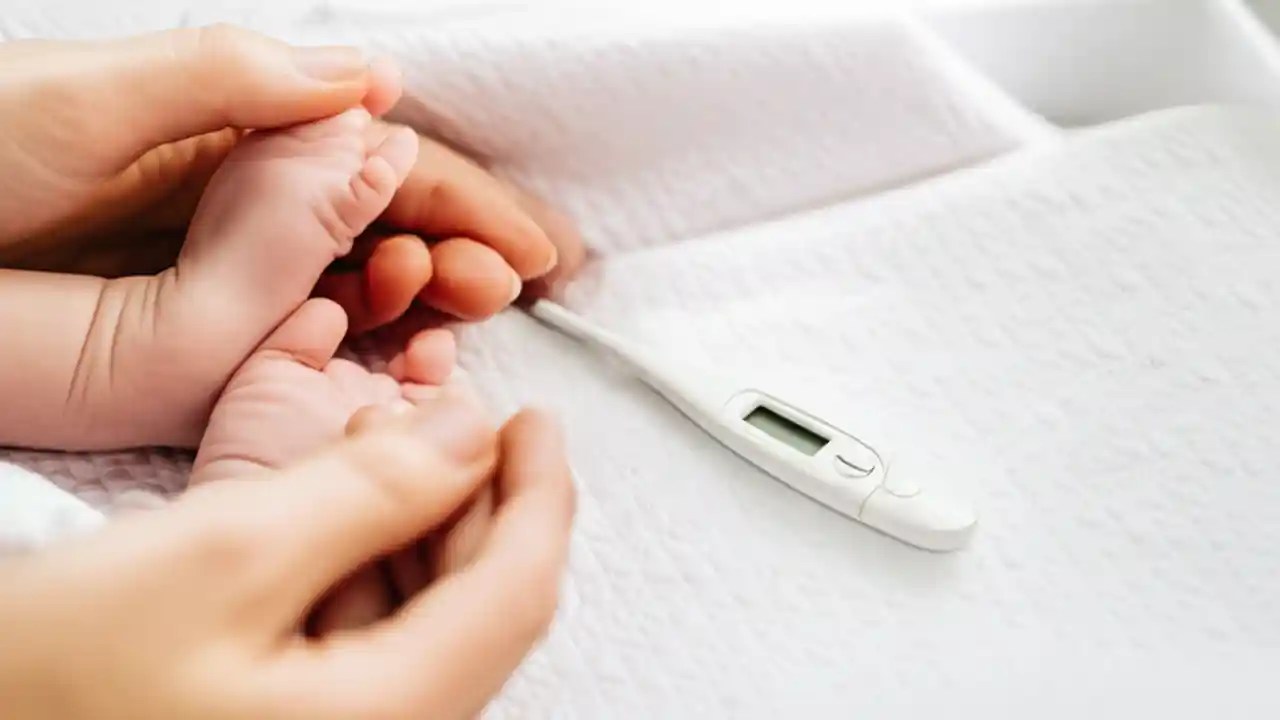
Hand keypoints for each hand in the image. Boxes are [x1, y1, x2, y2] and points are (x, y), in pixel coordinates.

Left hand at [0, 25, 584, 331]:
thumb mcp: (90, 94)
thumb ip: (237, 81)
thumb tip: (373, 87)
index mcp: (233, 132)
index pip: (377, 160)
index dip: (462, 197)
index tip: (532, 242)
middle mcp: (241, 207)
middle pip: (384, 232)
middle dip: (460, 255)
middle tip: (503, 284)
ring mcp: (223, 283)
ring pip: (354, 295)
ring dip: (421, 305)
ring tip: (455, 312)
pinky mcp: (192, 353)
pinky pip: (297, 350)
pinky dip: (355, 354)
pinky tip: (386, 353)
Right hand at [0, 397, 574, 718]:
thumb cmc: (46, 685)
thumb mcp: (222, 555)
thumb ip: (369, 493)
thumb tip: (470, 434)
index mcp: (385, 718)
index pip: (517, 593)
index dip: (541, 493)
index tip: (536, 420)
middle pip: (478, 608)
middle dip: (470, 499)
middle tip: (444, 421)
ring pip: (424, 620)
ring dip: (415, 526)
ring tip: (374, 447)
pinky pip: (366, 642)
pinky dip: (365, 567)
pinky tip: (329, 514)